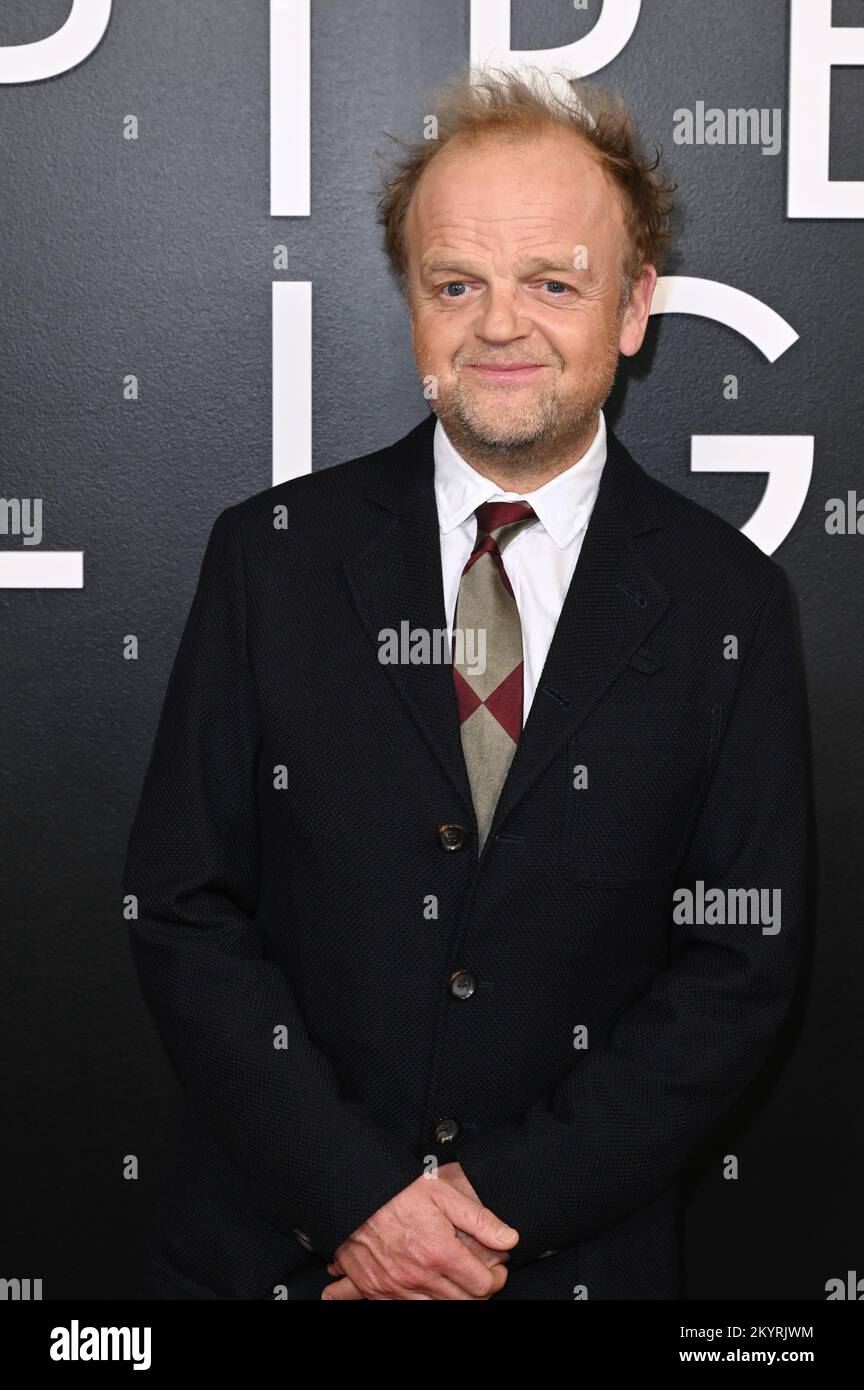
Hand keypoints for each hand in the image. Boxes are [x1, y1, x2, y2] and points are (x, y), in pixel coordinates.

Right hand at [320, 1166, 518, 1299]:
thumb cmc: (397, 1191)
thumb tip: (510, 1239)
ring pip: (438, 1310)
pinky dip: (424, 1302)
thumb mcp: (444, 1194)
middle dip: (479, 1292)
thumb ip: (480, 1220)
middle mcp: (418, 1277)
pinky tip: (430, 1286)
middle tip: (481, 1276)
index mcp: (439, 1252)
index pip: (482, 1285)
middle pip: (464, 1302)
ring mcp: (396, 1288)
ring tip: (456, 1281)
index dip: (496, 1279)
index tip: (497, 1270)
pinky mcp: (377, 1291)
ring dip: (453, 1299)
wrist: (353, 1194)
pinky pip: (408, 1309)